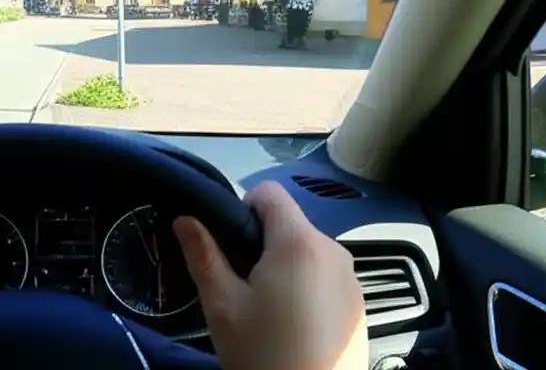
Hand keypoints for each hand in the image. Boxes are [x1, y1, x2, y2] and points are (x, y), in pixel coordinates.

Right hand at [173, 181, 366, 369]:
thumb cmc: (263, 353)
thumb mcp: (222, 306)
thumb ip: (203, 254)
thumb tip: (185, 218)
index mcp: (299, 243)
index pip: (268, 193)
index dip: (242, 209)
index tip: (229, 248)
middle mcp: (333, 251)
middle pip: (289, 224)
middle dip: (263, 245)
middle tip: (242, 288)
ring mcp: (352, 279)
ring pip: (308, 253)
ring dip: (286, 268)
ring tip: (269, 313)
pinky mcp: (360, 305)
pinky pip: (326, 278)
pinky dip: (307, 290)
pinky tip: (295, 328)